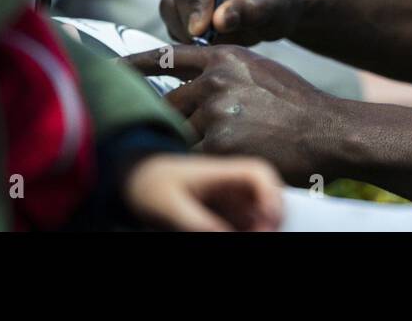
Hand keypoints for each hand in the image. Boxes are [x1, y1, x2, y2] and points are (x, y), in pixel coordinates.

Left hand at [122, 153, 282, 231]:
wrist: (140, 181)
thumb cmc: (153, 185)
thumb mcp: (169, 207)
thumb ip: (196, 222)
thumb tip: (226, 236)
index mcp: (222, 172)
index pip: (258, 172)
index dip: (271, 192)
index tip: (269, 215)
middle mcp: (233, 185)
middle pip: (268, 195)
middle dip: (271, 217)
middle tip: (261, 236)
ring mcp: (232, 202)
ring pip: (261, 214)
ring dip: (262, 228)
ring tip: (249, 238)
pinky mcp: (227, 216)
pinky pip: (246, 225)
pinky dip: (249, 232)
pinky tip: (237, 236)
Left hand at [126, 45, 332, 183]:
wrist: (327, 130)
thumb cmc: (298, 105)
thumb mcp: (260, 72)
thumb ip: (225, 74)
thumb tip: (193, 86)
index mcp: (224, 57)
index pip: (166, 56)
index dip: (134, 64)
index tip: (110, 69)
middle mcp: (214, 79)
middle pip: (168, 103)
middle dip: (171, 122)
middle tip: (172, 134)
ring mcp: (215, 111)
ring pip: (180, 134)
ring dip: (189, 147)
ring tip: (211, 155)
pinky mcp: (219, 144)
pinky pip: (194, 159)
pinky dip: (201, 167)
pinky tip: (217, 168)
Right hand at [160, 0, 300, 44]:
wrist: (271, 7)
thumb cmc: (277, 0)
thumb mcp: (275, 6)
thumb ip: (252, 10)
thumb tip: (220, 20)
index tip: (203, 27)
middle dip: (192, 16)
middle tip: (207, 42)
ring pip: (170, 1)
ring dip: (186, 27)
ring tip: (215, 40)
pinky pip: (169, 15)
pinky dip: (182, 32)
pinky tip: (206, 38)